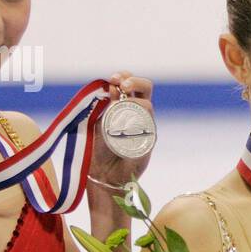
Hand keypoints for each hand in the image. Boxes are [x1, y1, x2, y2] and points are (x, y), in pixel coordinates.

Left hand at [89, 71, 155, 187]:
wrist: (105, 174)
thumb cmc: (101, 149)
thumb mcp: (101, 121)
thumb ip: (107, 105)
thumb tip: (111, 87)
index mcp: (127, 106)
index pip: (131, 84)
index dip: (125, 77)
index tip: (113, 78)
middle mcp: (140, 114)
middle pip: (146, 88)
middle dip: (134, 82)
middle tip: (121, 84)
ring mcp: (146, 126)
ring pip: (147, 105)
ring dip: (133, 100)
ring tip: (118, 104)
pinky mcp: (149, 140)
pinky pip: (147, 125)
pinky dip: (136, 119)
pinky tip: (124, 121)